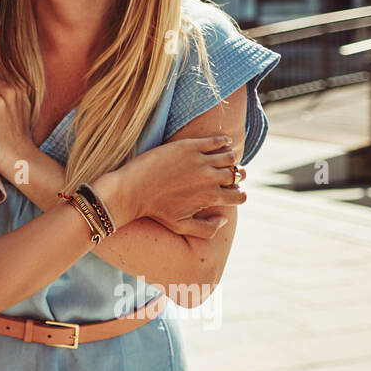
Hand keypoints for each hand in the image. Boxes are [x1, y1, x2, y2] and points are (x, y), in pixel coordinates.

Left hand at [108, 136, 246, 238]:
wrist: (131, 190)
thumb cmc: (154, 210)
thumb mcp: (181, 226)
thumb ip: (207, 229)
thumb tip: (224, 218)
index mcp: (210, 198)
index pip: (240, 196)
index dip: (238, 194)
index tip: (232, 190)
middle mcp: (209, 179)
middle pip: (236, 174)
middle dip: (235, 175)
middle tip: (228, 173)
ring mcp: (200, 161)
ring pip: (230, 157)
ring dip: (230, 158)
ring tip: (224, 158)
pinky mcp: (189, 146)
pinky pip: (217, 140)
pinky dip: (224, 141)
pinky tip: (223, 142)